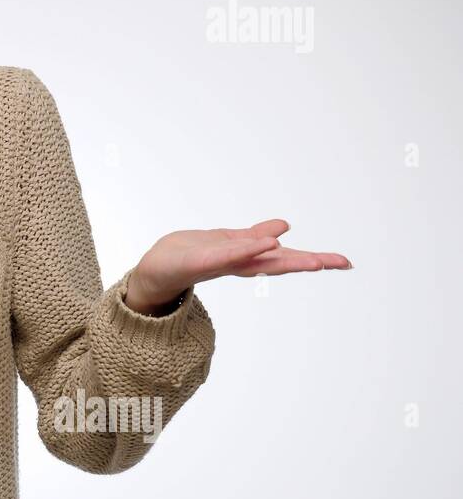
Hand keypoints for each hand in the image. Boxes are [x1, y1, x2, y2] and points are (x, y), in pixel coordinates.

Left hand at [125, 218, 351, 315]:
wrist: (152, 271)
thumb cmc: (187, 255)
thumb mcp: (225, 241)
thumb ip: (253, 237)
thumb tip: (284, 228)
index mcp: (245, 259)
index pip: (283, 258)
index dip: (313, 259)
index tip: (345, 262)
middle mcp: (236, 264)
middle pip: (275, 263)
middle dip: (306, 262)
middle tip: (337, 263)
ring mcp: (217, 264)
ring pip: (253, 261)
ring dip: (281, 258)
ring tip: (310, 259)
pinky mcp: (196, 263)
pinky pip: (222, 257)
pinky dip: (244, 252)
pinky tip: (265, 245)